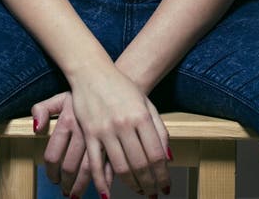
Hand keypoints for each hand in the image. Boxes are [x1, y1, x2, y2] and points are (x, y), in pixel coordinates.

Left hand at [32, 92, 112, 196]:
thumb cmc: (88, 95)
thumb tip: (36, 129)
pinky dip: (104, 181)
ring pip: (87, 171)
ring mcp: (100, 137)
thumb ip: (43, 109)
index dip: (51, 171)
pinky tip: (100, 190)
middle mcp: (82, 130)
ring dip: (80, 186)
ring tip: (75, 194)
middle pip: (69, 167)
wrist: (119, 84)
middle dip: (65, 183)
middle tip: (64, 190)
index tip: (53, 179)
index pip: (53, 154)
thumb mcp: (62, 97)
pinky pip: (108, 167)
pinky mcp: (116, 140)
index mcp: (68, 120)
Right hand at [67, 63, 170, 196]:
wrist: (92, 72)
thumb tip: (168, 158)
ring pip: (121, 168)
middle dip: (150, 184)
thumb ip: (159, 129)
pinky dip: (102, 183)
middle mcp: (124, 124)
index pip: (156, 154)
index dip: (163, 175)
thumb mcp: (145, 102)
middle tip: (154, 193)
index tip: (166, 185)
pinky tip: (108, 195)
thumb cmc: (121, 87)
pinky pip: (96, 165)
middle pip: (140, 164)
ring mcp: (105, 130)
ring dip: (132, 185)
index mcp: (141, 116)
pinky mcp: (90, 134)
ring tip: (139, 191)